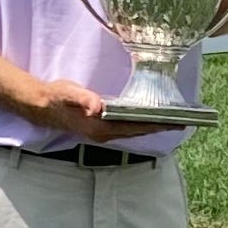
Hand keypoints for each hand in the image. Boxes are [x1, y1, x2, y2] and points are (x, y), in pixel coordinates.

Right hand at [33, 79, 178, 143]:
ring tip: (173, 119)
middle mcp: (105, 134)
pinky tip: (151, 118)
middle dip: (162, 126)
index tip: (177, 122)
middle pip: (140, 131)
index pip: (136, 127)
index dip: (157, 124)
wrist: (43, 106)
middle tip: (185, 120)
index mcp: (101, 128)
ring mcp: (105, 133)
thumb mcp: (68, 93)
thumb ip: (83, 99)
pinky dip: (143, 124)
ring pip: (135, 131)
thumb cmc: (57, 98)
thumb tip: (96, 107)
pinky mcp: (104, 129)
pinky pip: (129, 128)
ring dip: (154, 126)